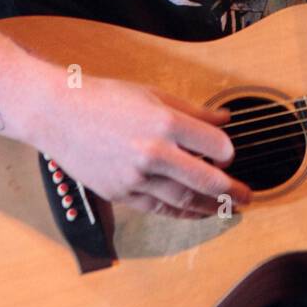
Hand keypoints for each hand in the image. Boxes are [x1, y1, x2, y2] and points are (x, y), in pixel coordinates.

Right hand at [32, 76, 252, 218]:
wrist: (58, 114)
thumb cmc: (105, 98)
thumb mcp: (153, 94)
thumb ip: (193, 111)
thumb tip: (224, 119)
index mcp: (165, 122)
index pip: (216, 146)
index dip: (229, 153)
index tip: (231, 155)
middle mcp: (153, 152)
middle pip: (206, 180)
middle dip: (231, 190)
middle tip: (247, 196)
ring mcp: (135, 176)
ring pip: (183, 200)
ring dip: (210, 207)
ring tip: (227, 209)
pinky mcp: (120, 193)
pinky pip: (158, 207)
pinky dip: (180, 212)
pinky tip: (194, 212)